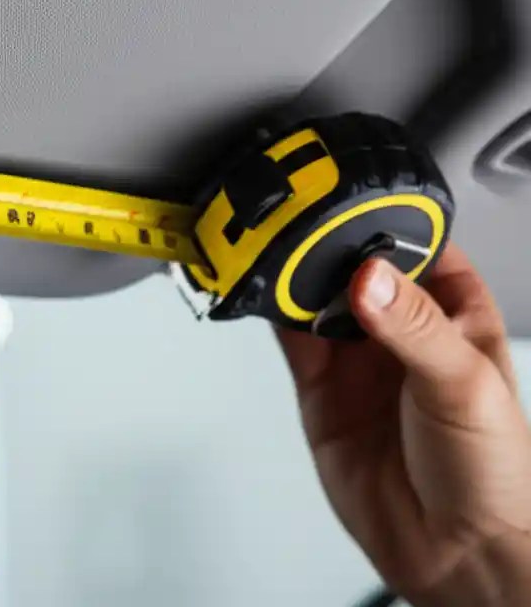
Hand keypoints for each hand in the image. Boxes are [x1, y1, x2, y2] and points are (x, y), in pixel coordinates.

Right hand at [279, 247, 530, 605]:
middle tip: (299, 229)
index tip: (349, 204)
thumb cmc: (493, 473)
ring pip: (316, 296)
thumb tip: (370, 278)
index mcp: (455, 309)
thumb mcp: (463, 384)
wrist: (455, 552)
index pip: (415, 244)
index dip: (383, 221)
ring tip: (274, 256)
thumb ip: (414, 327)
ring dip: (293, 275)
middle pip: (354, 265)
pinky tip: (262, 294)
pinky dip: (270, 314)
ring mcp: (359, 357)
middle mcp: (404, 327)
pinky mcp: (321, 388)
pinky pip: (290, 339)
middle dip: (326, 244)